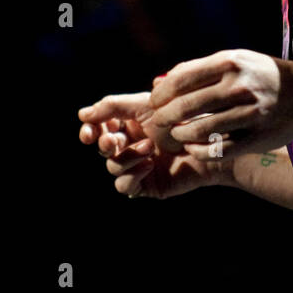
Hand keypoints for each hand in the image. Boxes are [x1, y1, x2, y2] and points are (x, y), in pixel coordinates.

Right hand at [77, 92, 233, 199]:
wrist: (210, 142)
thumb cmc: (182, 120)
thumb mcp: (145, 106)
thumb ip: (113, 107)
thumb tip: (82, 114)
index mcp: (129, 124)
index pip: (98, 129)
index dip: (89, 130)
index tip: (90, 131)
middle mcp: (131, 146)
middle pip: (103, 149)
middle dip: (106, 144)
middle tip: (114, 141)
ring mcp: (138, 167)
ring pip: (112, 167)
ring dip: (126, 157)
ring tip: (149, 148)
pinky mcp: (147, 186)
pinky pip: (124, 186)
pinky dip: (132, 174)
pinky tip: (149, 164)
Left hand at [149, 49, 292, 158]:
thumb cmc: (262, 75)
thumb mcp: (236, 60)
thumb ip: (199, 69)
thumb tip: (160, 83)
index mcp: (229, 63)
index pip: (180, 80)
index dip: (160, 94)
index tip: (154, 102)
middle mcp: (238, 87)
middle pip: (184, 107)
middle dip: (164, 117)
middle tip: (158, 122)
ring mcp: (248, 114)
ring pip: (197, 130)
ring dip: (179, 135)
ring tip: (176, 134)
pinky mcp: (256, 138)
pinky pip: (216, 150)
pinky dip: (198, 150)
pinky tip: (193, 146)